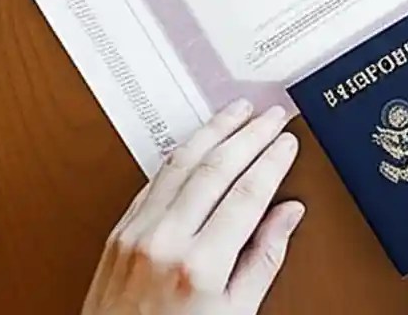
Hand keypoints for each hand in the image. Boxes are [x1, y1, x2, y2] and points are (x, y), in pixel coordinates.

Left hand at [82, 100, 303, 314]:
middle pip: (216, 169)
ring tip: (236, 113)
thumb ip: (265, 259)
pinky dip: (180, 156)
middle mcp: (164, 243)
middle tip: (271, 116)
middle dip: (248, 135)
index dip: (272, 161)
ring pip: (180, 163)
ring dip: (212, 131)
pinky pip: (153, 181)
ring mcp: (137, 233)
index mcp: (200, 267)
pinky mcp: (119, 232)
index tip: (288, 142)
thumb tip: (288, 215)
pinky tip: (197, 143)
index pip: (247, 194)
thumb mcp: (236, 314)